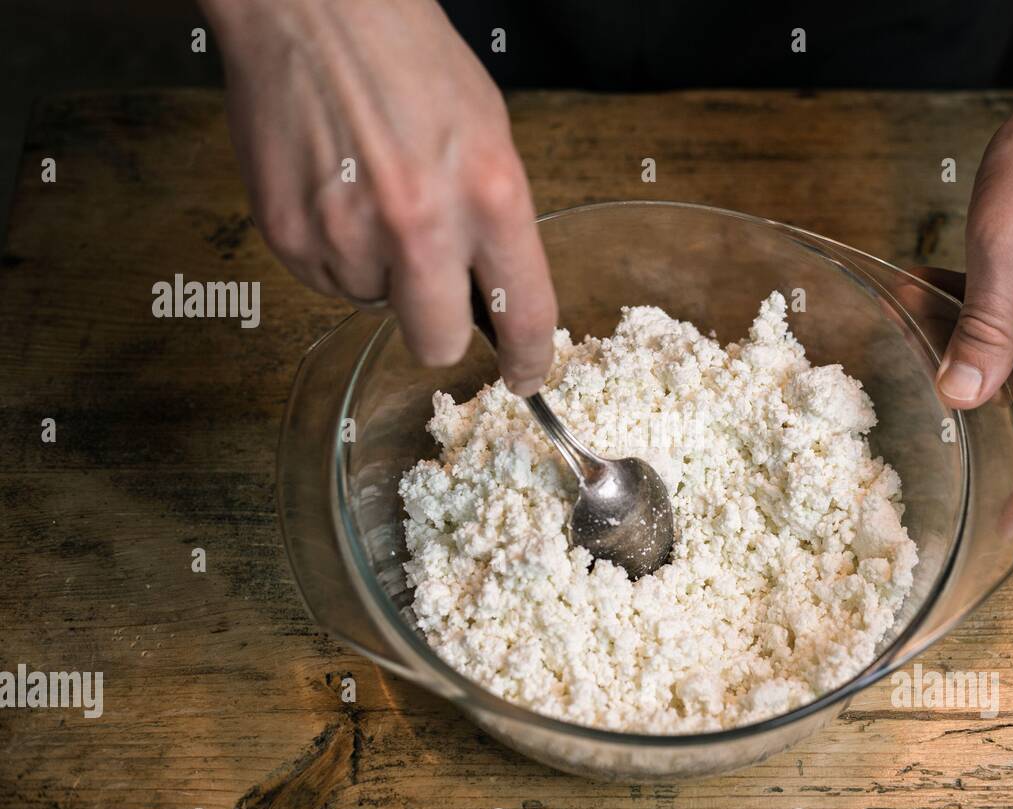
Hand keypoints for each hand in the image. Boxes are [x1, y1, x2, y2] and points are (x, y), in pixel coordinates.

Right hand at [201, 0, 554, 393]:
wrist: (312, 5)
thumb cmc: (407, 58)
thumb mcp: (487, 132)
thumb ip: (494, 219)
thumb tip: (493, 292)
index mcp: (490, 194)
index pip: (524, 313)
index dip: (530, 359)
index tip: (526, 375)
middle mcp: (421, 223)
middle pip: (436, 344)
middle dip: (438, 331)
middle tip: (430, 289)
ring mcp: (348, 234)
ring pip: (374, 306)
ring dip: (378, 271)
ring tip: (368, 194)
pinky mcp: (290, 234)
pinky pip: (324, 280)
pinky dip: (333, 251)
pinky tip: (333, 191)